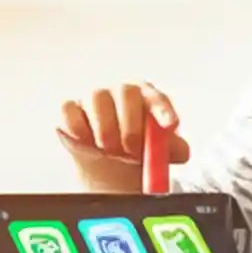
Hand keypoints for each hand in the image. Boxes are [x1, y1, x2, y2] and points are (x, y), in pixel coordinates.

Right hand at [58, 82, 190, 191]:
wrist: (108, 161)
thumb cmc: (137, 148)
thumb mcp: (158, 151)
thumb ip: (173, 150)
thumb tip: (182, 152)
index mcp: (146, 97)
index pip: (156, 97)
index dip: (163, 109)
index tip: (170, 126)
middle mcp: (121, 91)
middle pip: (125, 92)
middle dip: (130, 125)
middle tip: (132, 150)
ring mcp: (94, 97)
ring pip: (96, 98)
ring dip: (105, 130)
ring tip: (110, 150)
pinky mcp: (70, 108)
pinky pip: (69, 110)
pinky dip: (78, 127)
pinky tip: (87, 141)